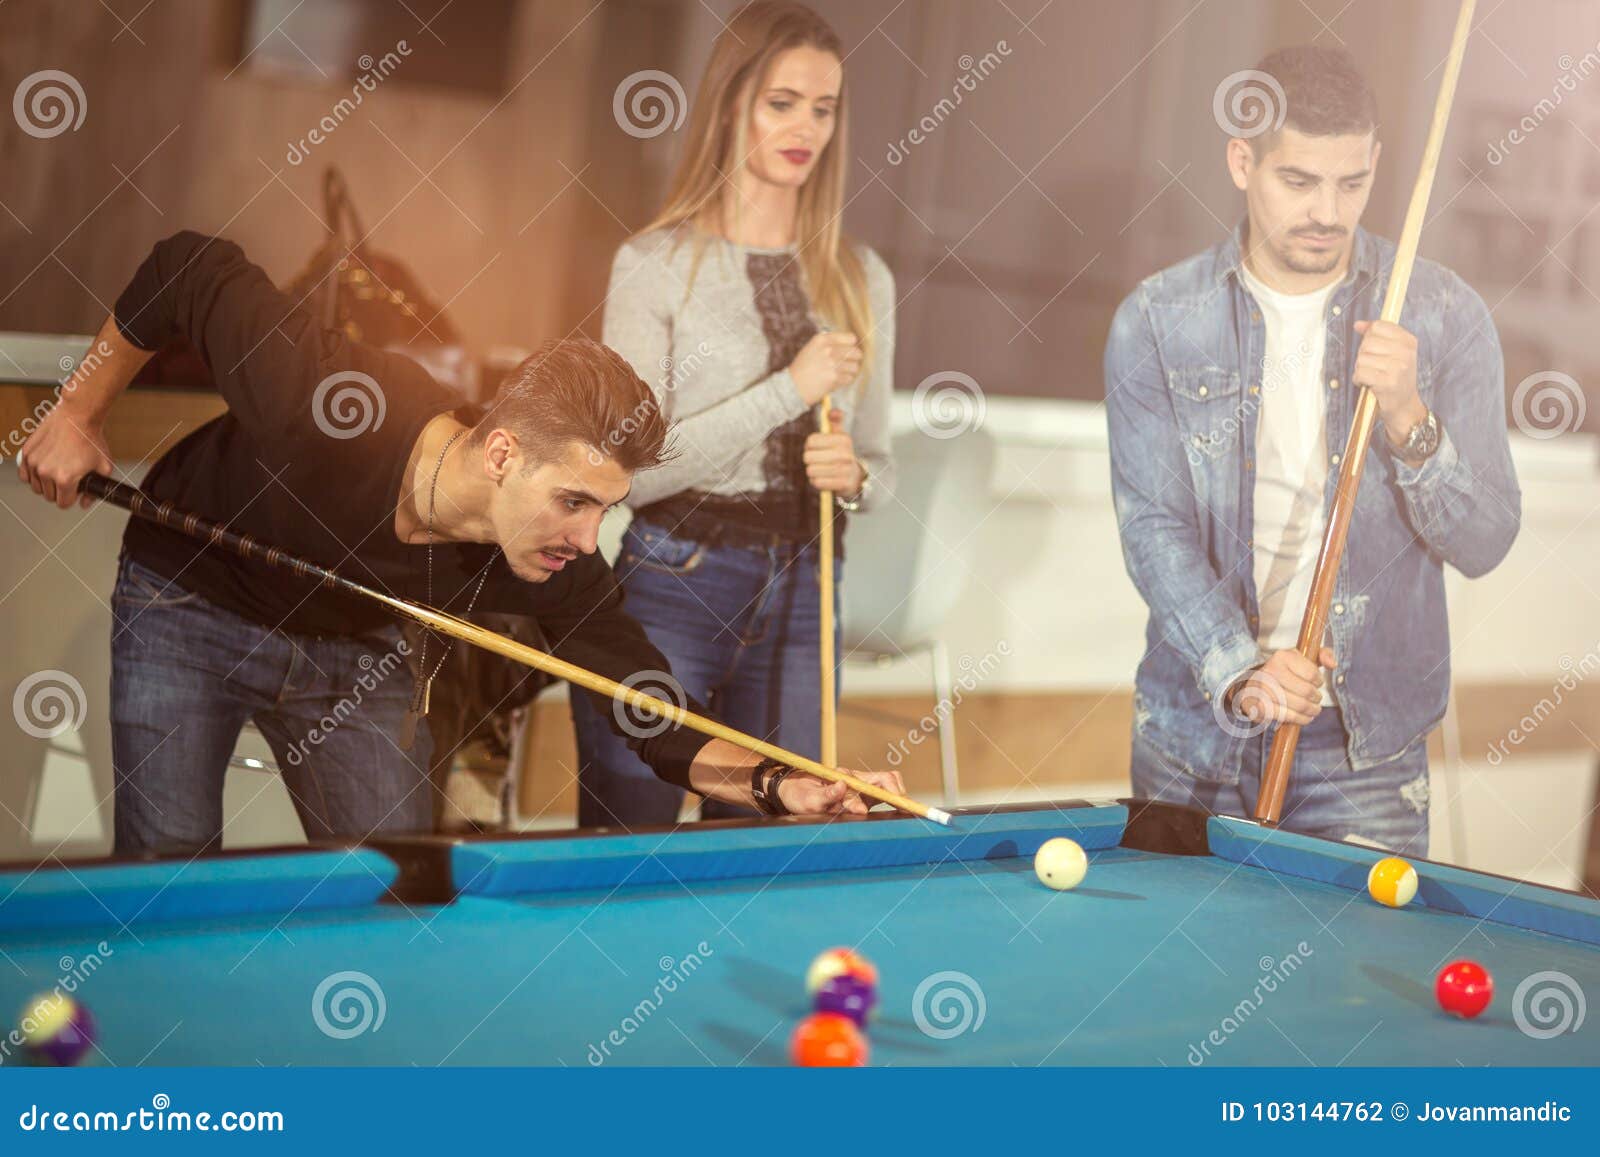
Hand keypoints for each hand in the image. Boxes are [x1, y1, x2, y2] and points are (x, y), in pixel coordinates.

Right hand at [17, 402, 113, 509]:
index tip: (75, 491)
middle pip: (49, 496)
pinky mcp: (27, 453)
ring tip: (59, 470)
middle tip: (70, 478)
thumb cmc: (91, 439)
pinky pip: (24, 475)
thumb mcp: (103, 468)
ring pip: (36, 487)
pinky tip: (44, 468)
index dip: (72, 498)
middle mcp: (45, 472)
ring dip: (46, 483)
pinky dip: (33, 475)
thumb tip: (85, 503)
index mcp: (64, 479)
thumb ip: (94, 490)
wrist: (78, 416)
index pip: (63, 504)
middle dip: (60, 491)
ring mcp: (33, 462)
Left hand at [778, 767, 906, 816]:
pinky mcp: (859, 797)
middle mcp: (857, 780)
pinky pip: (881, 796)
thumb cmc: (800, 794)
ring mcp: (859, 788)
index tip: (902, 804)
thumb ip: (826, 795)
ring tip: (907, 814)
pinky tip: (897, 815)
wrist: (792, 792)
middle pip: (889, 781)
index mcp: (849, 777)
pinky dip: (891, 803)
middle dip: (901, 795)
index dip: (894, 791)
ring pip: (887, 788)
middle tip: (909, 812)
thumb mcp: (809, 798)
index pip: (881, 779)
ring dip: (897, 799)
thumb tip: (843, 786)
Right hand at [788, 332, 861, 405]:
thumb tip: (851, 345)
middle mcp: (828, 349)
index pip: (851, 338)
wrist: (793, 386)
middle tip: (845, 366)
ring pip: (855, 367)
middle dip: (853, 360)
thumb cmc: (802, 369)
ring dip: (849, 372)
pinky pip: (849, 378)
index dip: (851, 346)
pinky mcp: (834, 377)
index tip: (847, 352)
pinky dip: (844, 381)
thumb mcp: (812, 348)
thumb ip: (830, 344)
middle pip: (856, 353)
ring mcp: (832, 363)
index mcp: (823, 339)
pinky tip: (834, 381)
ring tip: (838, 374)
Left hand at [803, 409, 864, 494]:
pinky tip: (824, 478)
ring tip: (821, 469)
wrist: (854, 477)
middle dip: (809, 459)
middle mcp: (845, 454)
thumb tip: (831, 411)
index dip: (809, 445)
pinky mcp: (842, 484)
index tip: (815, 447)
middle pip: (808, 457)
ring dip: (812, 471)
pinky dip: (817, 481)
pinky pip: (817, 482)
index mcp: (843, 439)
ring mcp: (845, 470)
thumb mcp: (840, 436)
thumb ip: (835, 421)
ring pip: (811, 470)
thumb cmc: (841, 453)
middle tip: (816, 460)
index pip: (811, 440)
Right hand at [1227, 647, 1336, 726]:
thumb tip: (1333, 664)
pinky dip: (1301, 719)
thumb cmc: (1283, 673)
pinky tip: (1304, 717)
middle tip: (1316, 699)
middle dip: (1317, 698)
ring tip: (1313, 709)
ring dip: (1311, 710)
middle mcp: (1270, 670)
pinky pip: (1289, 716)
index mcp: (1282, 656)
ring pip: (1300, 705)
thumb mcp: (1301, 658)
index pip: (1312, 674)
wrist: (1253, 687)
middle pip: (1307, 691)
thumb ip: (1322, 655)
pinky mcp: (1262, 706)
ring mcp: (1264, 689)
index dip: (1319, 681)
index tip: (1316, 683)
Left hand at [1352, 319, 1424, 447]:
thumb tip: (1358, 324)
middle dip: (1363, 355)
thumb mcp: (1393, 352)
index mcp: (1409, 341)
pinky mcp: (1387, 383)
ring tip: (1372, 376)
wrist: (1404, 405)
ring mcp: (1398, 368)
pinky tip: (1368, 383)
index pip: (1378, 326)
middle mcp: (1406, 353)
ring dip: (1360, 369)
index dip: (1369, 337)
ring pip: (1362, 358)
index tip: (1374, 348)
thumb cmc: (1395, 377)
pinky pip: (1360, 373)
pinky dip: (1358, 379)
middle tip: (1374, 366)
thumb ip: (1376, 335)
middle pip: (1367, 343)